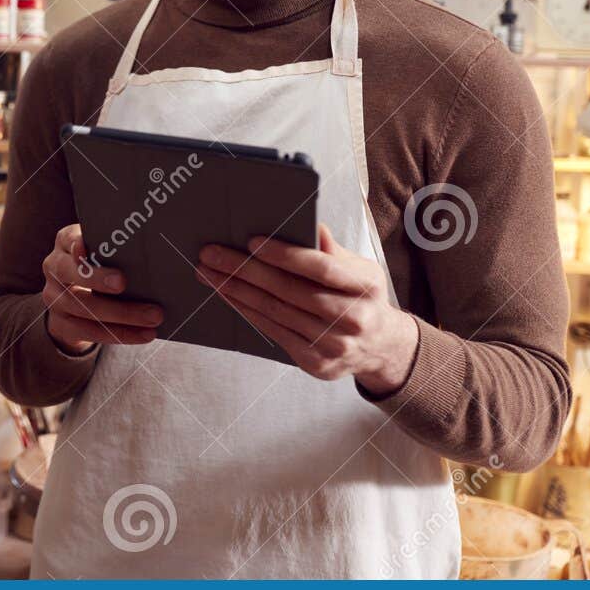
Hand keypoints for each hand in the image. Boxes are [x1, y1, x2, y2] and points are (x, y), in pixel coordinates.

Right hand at [41, 224, 162, 354]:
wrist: (72, 300)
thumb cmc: (100, 266)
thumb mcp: (102, 251)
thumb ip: (117, 248)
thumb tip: (153, 251)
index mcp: (66, 243)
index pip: (68, 239)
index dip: (76, 243)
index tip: (87, 249)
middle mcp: (54, 268)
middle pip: (69, 272)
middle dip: (96, 279)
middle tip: (123, 283)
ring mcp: (54, 298)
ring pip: (84, 308)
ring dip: (122, 314)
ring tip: (153, 316)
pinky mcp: (61, 323)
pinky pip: (90, 332)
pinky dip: (120, 334)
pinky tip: (144, 334)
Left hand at [194, 223, 416, 392]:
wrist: (379, 347)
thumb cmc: (361, 297)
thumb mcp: (361, 270)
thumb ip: (334, 251)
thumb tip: (313, 226)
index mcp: (366, 286)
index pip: (320, 268)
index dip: (285, 254)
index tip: (251, 241)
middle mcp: (352, 317)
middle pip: (289, 290)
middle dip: (245, 270)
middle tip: (212, 254)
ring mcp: (334, 344)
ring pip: (276, 311)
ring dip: (237, 291)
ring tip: (210, 273)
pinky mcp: (316, 363)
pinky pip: (274, 332)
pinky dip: (247, 312)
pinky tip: (229, 297)